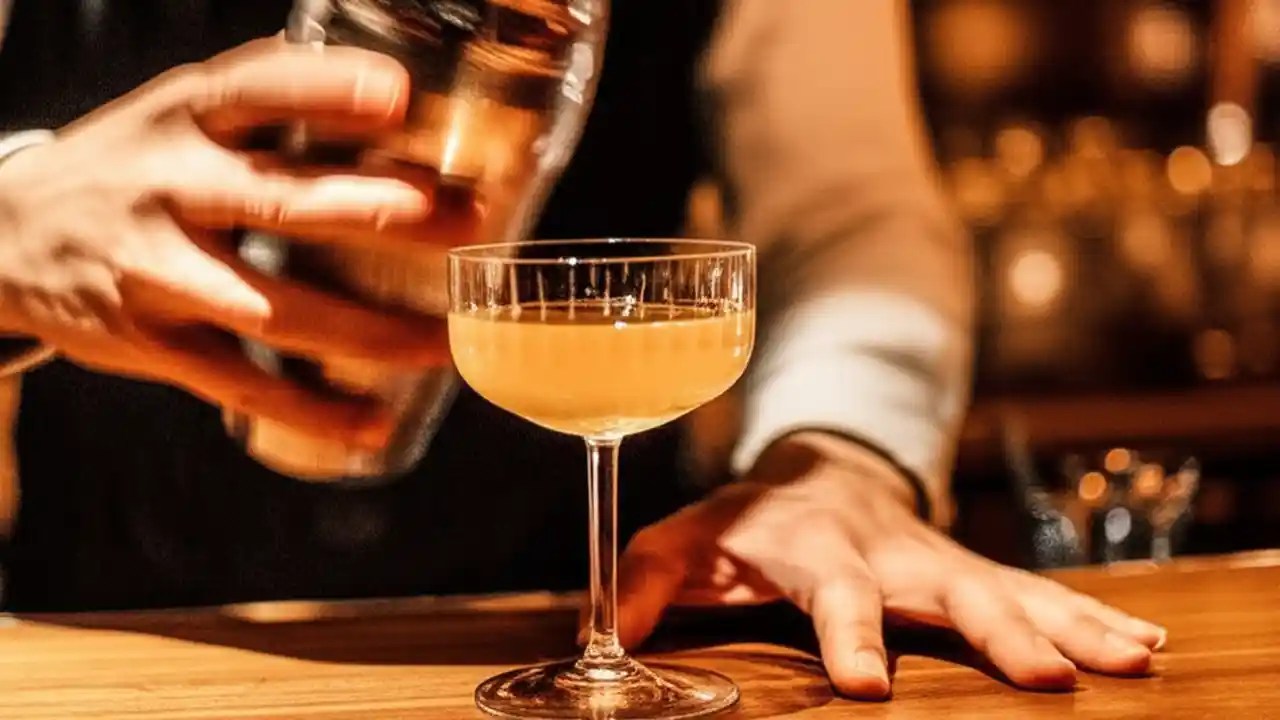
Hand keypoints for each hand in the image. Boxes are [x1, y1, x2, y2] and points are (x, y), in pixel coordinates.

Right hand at [0, 38, 478, 445]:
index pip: (257, 88)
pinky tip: (372, 423)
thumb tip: (393, 82)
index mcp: (184, 115)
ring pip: (274, 309)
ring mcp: (157, 271)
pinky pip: (242, 383)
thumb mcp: (176, 110)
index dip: (326, 90)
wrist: (7, 237)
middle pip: (280, 201)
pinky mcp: (152, 343)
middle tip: (458, 219)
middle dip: (375, 211)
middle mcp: (169, 187)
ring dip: (368, 331)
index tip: (398, 97)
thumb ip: (265, 98)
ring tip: (443, 342)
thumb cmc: (129, 165)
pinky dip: (311, 411)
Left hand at [616, 432, 1166, 698]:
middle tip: (1040, 678)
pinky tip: (1140, 644)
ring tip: (1126, 662)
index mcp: (817, 547)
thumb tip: (612, 632)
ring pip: (1010, 589)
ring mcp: (938, 559)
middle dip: (995, 633)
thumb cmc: (749, 516)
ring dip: (1068, 626)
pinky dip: (1087, 614)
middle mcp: (890, 552)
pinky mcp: (969, 568)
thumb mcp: (690, 537)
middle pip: (948, 590)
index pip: (834, 593)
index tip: (865, 684)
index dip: (849, 634)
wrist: (820, 465)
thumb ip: (649, 576)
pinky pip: (1033, 588)